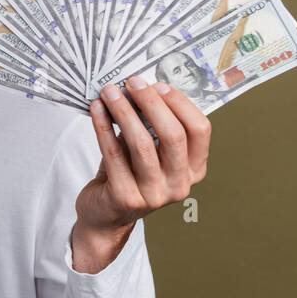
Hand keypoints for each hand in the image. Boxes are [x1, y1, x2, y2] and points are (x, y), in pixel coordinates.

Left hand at [71, 76, 211, 271]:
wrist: (106, 214)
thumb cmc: (130, 174)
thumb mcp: (150, 151)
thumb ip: (153, 126)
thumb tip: (141, 87)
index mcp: (194, 170)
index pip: (200, 130)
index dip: (180, 104)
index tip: (158, 85)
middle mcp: (180, 185)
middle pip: (173, 135)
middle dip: (151, 103)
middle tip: (133, 83)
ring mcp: (154, 195)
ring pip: (142, 144)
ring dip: (124, 112)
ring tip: (110, 92)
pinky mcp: (125, 198)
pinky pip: (113, 154)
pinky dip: (103, 127)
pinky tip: (96, 110)